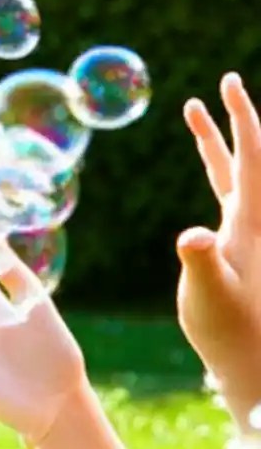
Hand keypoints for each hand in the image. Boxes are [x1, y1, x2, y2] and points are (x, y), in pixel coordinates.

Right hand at [180, 72, 260, 434]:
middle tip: (223, 84)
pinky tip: (208, 172)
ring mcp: (248, 234)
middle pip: (249, 157)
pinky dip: (217, 173)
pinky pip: (228, 195)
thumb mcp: (209, 294)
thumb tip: (196, 237)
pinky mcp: (237, 248)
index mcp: (252, 221)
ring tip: (194, 113)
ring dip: (217, 143)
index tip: (228, 82)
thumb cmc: (231, 332)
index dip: (241, 117)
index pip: (252, 156)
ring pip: (235, 173)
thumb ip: (202, 261)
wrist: (255, 365)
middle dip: (235, 118)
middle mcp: (256, 221)